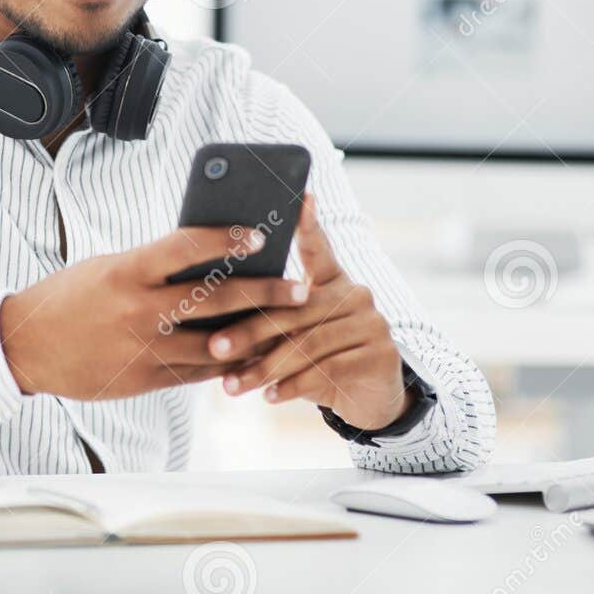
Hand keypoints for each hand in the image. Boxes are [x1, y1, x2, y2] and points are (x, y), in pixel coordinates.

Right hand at [0, 225, 312, 400]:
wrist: (24, 347)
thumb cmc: (69, 296)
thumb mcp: (107, 267)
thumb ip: (154, 267)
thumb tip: (209, 258)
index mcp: (127, 271)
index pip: (186, 246)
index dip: (226, 238)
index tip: (260, 235)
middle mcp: (138, 310)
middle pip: (215, 299)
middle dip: (264, 294)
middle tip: (301, 289)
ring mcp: (143, 349)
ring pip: (215, 345)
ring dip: (256, 337)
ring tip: (289, 328)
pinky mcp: (143, 380)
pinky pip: (196, 373)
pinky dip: (226, 364)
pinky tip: (252, 357)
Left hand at [211, 194, 412, 430]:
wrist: (371, 398)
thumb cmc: (321, 358)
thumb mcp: (297, 334)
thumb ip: (272, 318)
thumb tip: (215, 317)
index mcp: (333, 280)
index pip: (317, 246)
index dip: (307, 222)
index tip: (299, 195)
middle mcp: (356, 294)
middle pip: (294, 308)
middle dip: (249, 331)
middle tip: (214, 346)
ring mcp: (372, 323)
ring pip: (306, 344)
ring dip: (263, 368)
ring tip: (230, 385)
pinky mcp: (379, 355)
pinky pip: (326, 370)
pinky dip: (291, 386)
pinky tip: (268, 397)